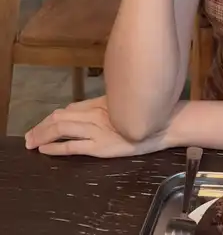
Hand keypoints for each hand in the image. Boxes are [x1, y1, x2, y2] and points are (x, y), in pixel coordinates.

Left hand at [24, 97, 164, 157]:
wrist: (165, 123)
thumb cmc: (148, 112)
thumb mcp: (124, 103)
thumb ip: (106, 106)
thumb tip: (89, 108)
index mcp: (101, 103)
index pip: (70, 109)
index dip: (52, 117)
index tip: (43, 123)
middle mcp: (95, 115)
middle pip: (60, 118)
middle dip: (41, 127)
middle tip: (28, 136)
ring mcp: (97, 131)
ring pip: (61, 129)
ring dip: (42, 135)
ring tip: (30, 142)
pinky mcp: (101, 146)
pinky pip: (72, 146)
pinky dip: (55, 147)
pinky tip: (44, 149)